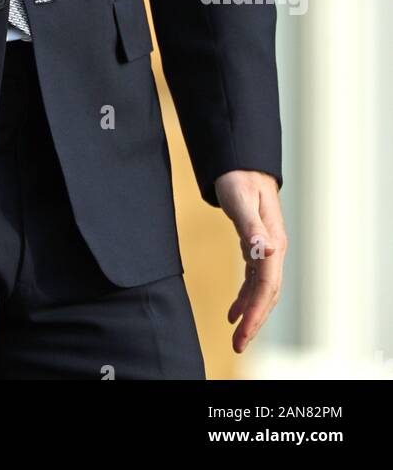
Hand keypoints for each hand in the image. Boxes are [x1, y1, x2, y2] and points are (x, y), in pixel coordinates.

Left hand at [214, 170, 286, 353]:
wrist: (242, 161)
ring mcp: (267, 249)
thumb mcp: (241, 199)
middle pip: (267, 294)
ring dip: (250, 313)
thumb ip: (251, 226)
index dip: (256, 311)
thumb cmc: (239, 177)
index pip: (267, 285)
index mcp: (273, 241)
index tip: (242, 331)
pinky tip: (233, 312)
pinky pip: (254, 281)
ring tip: (235, 336)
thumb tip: (267, 251)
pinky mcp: (257, 247)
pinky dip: (245, 298)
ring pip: (261, 290)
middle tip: (237, 345)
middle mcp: (273, 248)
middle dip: (254, 321)